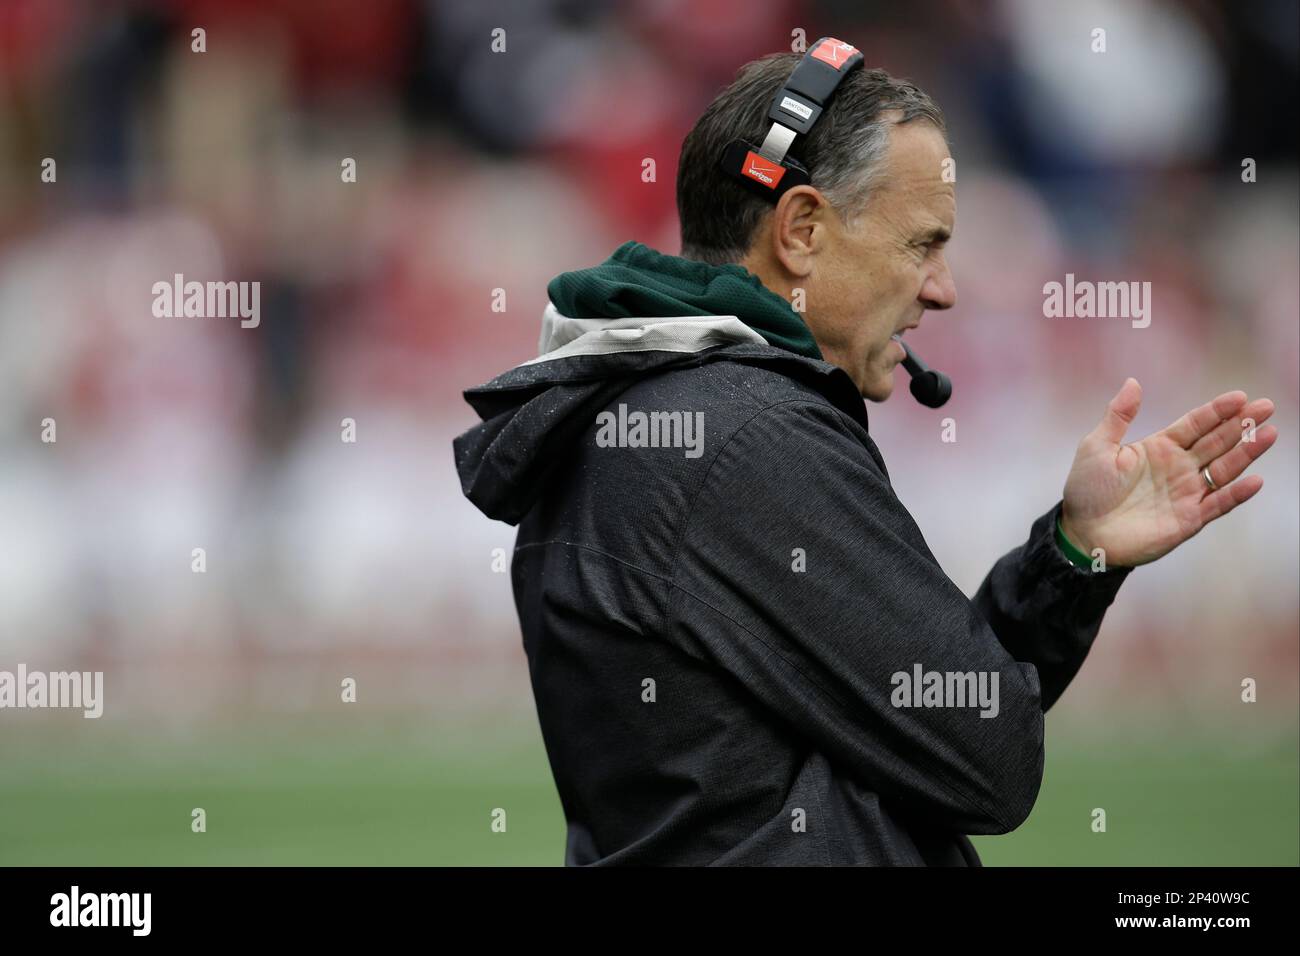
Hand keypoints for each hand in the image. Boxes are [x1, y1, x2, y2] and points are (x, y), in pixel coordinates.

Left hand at [1060, 379, 1277, 567]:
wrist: (1082, 533)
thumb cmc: (1086, 489)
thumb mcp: (1097, 446)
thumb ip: (1118, 416)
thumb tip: (1133, 382)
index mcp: (1159, 447)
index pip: (1195, 424)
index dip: (1217, 411)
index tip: (1239, 396)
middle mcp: (1178, 468)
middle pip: (1217, 442)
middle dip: (1242, 425)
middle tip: (1266, 407)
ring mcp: (1186, 493)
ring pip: (1224, 469)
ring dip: (1247, 453)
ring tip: (1268, 435)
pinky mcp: (1188, 519)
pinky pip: (1218, 504)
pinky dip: (1236, 493)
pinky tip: (1254, 480)